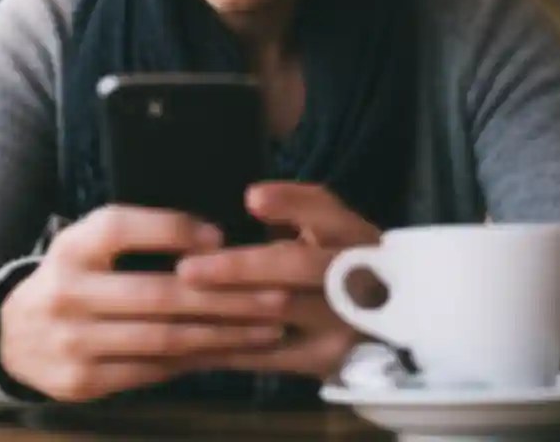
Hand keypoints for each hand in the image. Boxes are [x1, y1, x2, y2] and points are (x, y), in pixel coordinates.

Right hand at [0, 205, 289, 401]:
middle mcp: (67, 294)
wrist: (8, 338)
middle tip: (276, 294)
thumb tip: (218, 242)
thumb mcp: (89, 243)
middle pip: (157, 294)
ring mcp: (73, 343)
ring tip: (269, 328)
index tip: (222, 237)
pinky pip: (153, 371)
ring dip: (224, 335)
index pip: (120, 228)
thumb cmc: (72, 278)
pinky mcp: (82, 383)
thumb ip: (139, 235)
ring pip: (163, 340)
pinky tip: (232, 352)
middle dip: (226, 296)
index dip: (172, 229)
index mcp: (70, 248)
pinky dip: (197, 361)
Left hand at [177, 183, 383, 379]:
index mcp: (357, 239)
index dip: (293, 204)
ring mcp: (343, 325)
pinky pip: (266, 355)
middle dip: (239, 267)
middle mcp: (357, 280)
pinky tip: (185, 340)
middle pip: (297, 267)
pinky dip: (223, 346)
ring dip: (222, 306)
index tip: (251, 199)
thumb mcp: (333, 233)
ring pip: (277, 312)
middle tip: (187, 269)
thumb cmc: (341, 266)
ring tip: (175, 301)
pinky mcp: (323, 361)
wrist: (384, 333)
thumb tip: (253, 198)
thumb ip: (300, 209)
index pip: (330, 214)